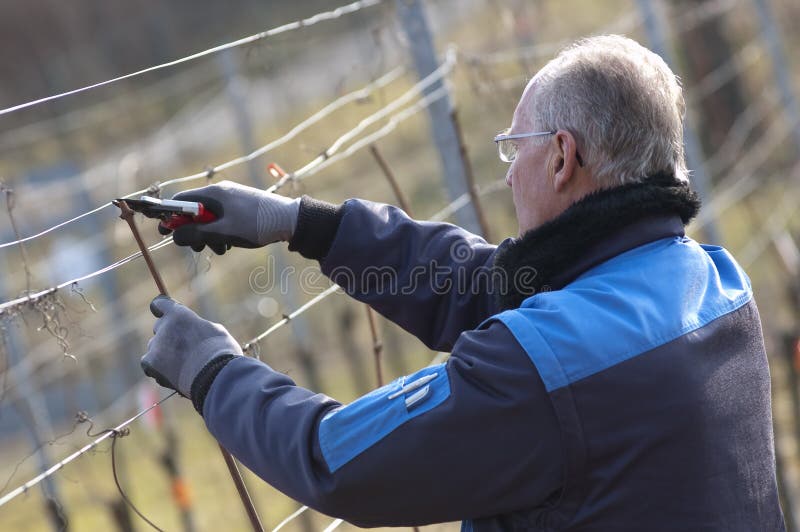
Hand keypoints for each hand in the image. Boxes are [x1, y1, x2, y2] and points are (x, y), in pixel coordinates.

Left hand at [141, 295, 241, 397]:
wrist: (213, 376)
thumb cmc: (220, 352)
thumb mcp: (214, 330)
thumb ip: (197, 326)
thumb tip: (192, 330)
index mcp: (180, 315)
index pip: (161, 304)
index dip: (162, 308)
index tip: (163, 312)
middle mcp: (164, 327)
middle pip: (159, 327)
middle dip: (168, 334)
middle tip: (182, 347)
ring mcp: (156, 345)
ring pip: (154, 346)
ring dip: (163, 352)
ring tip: (181, 364)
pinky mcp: (150, 363)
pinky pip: (148, 363)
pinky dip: (156, 367)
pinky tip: (171, 373)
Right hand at [159, 180, 299, 254]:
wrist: (291, 220)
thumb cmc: (257, 224)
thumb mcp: (224, 232)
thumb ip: (197, 234)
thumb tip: (174, 236)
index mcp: (213, 194)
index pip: (180, 200)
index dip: (169, 216)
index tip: (163, 233)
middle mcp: (220, 193)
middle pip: (193, 212)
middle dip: (193, 232)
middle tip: (199, 247)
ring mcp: (232, 200)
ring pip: (208, 219)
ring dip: (209, 236)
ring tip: (222, 248)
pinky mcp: (241, 208)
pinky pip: (222, 221)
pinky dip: (221, 233)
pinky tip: (231, 244)